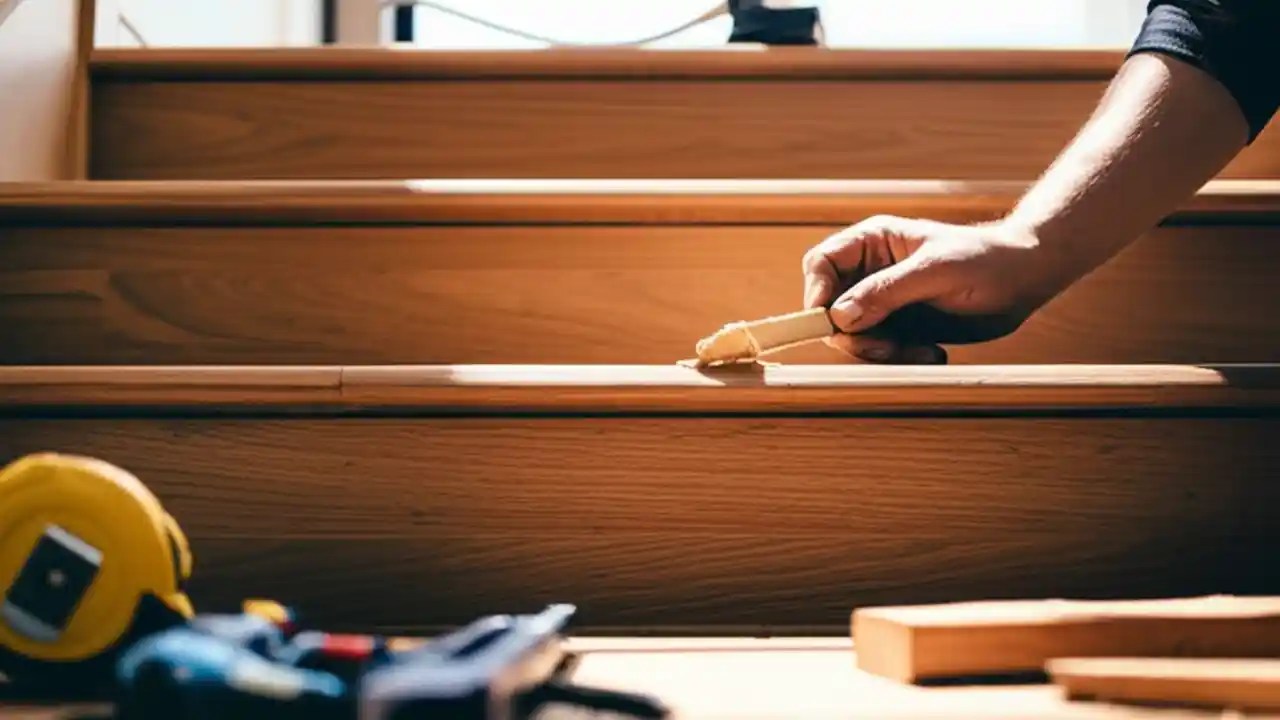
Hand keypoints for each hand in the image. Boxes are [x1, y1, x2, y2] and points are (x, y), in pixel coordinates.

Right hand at [802, 216, 1073, 363]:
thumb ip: (885, 291)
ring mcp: (883, 301)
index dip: (816, 294)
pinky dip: (900, 359)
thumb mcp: (935, 271)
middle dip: (855, 335)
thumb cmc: (985, 260)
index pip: (821, 264)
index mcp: (872, 242)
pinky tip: (932, 353)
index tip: (831, 323)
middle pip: (830, 308)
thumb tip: (839, 316)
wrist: (1025, 279)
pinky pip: (881, 351)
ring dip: (881, 352)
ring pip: (854, 336)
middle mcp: (870, 271)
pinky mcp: (899, 326)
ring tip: (921, 352)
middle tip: (887, 348)